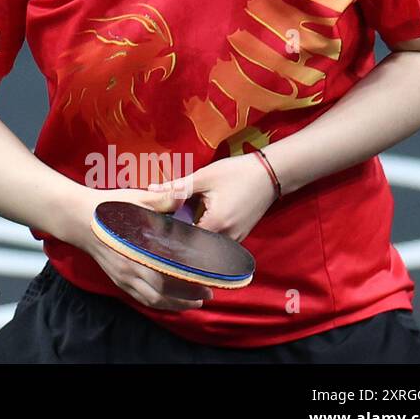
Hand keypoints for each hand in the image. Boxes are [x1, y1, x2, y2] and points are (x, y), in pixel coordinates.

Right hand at [66, 184, 214, 311]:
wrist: (79, 218)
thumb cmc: (108, 208)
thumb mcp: (136, 199)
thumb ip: (162, 199)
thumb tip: (182, 195)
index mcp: (139, 249)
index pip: (170, 272)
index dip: (190, 280)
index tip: (208, 281)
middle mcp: (131, 268)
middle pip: (165, 291)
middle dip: (189, 296)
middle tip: (208, 294)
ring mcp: (123, 277)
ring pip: (153, 299)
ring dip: (175, 304)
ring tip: (194, 303)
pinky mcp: (118, 280)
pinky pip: (141, 298)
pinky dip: (158, 304)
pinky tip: (169, 302)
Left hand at [148, 152, 278, 244]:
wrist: (269, 174)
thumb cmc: (236, 173)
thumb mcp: (203, 177)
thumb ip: (176, 187)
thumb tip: (150, 190)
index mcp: (216, 224)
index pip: (185, 240)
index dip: (169, 234)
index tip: (155, 228)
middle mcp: (227, 238)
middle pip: (196, 245)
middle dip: (180, 237)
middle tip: (163, 227)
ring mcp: (236, 239)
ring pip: (207, 245)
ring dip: (193, 236)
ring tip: (177, 224)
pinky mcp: (240, 236)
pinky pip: (218, 241)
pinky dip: (206, 234)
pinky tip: (196, 222)